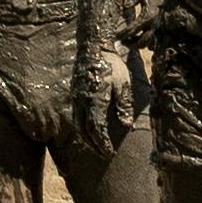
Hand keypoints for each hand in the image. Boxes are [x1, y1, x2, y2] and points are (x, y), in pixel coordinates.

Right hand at [74, 39, 143, 155]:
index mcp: (95, 101)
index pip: (96, 129)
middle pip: (85, 131)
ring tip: (95, 146)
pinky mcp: (74, 94)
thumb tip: (127, 125)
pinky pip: (75, 116)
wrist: (93, 48)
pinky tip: (88, 129)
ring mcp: (76, 98)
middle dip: (94, 144)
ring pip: (77, 125)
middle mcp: (82, 102)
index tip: (110, 152)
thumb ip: (123, 105)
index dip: (102, 143)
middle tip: (104, 154)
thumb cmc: (111, 65)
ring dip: (86, 138)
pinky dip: (81, 127)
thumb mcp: (123, 84)